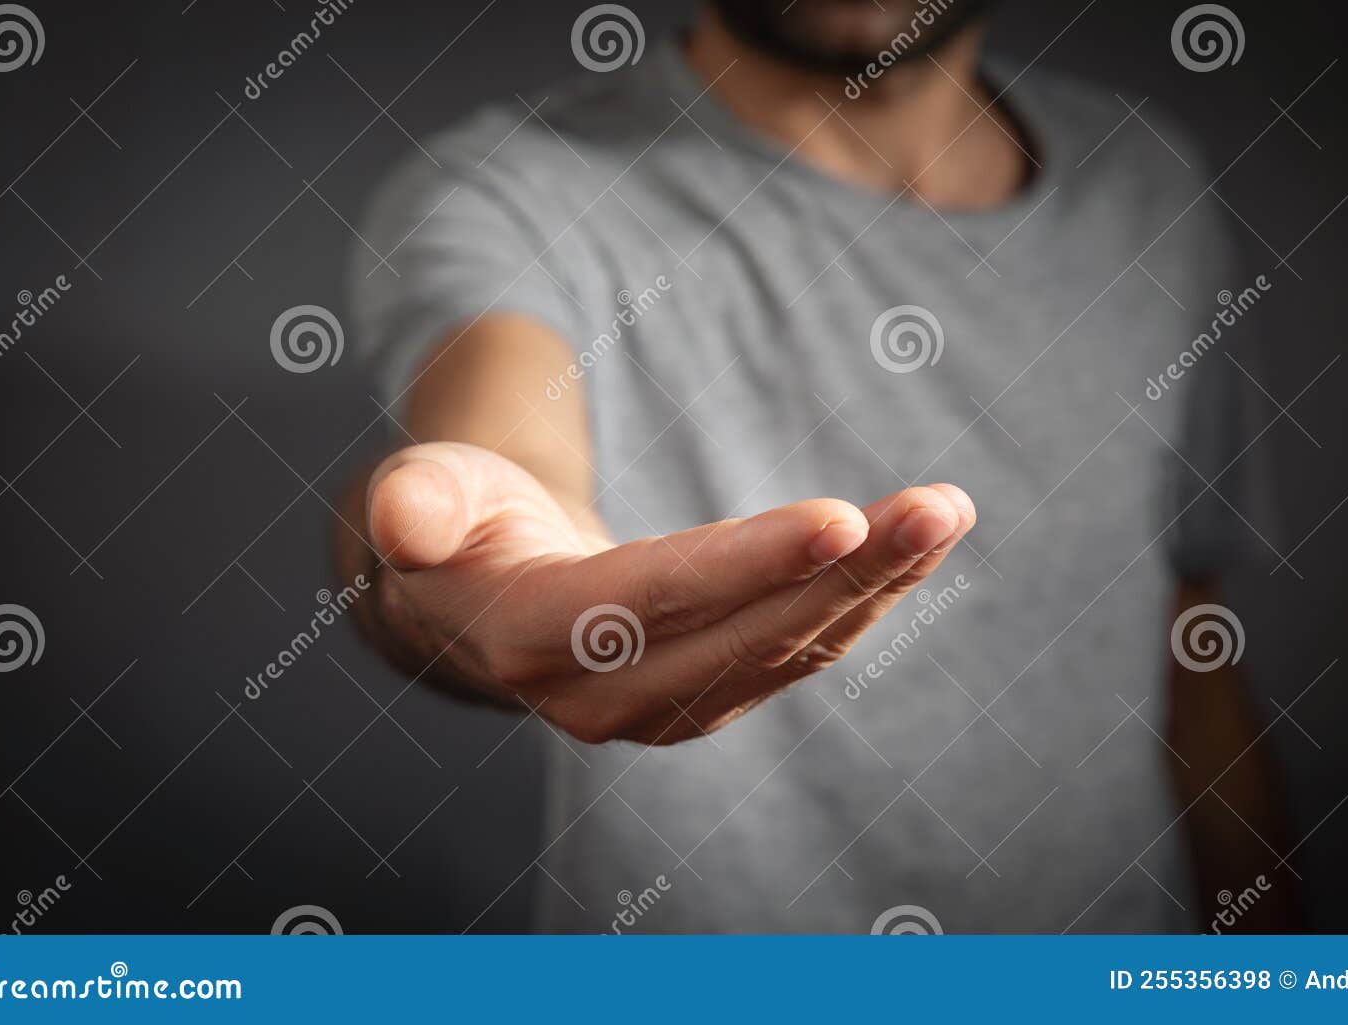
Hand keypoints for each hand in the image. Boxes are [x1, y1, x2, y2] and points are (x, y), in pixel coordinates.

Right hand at [359, 441, 974, 743]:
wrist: (483, 601)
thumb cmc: (457, 528)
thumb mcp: (427, 500)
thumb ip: (420, 505)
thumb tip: (402, 515)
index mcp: (538, 640)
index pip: (655, 601)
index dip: (747, 564)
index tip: (842, 519)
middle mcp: (609, 698)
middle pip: (745, 632)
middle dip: (847, 571)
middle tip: (939, 507)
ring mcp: (669, 709)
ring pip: (789, 647)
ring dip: (876, 584)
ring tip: (945, 513)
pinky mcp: (713, 697)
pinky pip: (799, 648)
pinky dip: (862, 597)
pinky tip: (915, 546)